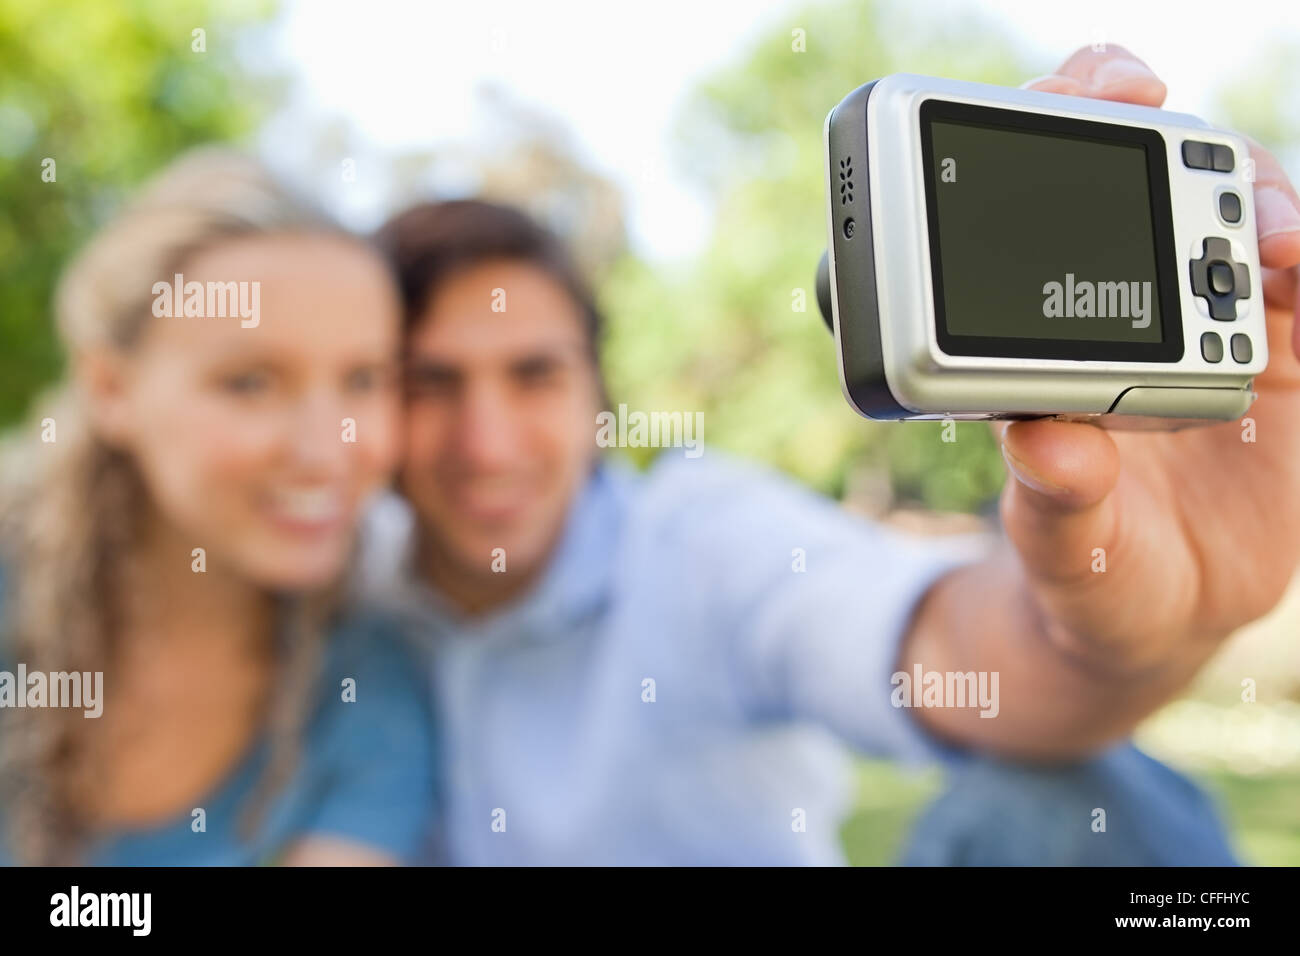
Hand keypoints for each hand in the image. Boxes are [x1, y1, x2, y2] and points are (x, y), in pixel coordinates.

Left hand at [1000, 46, 1299, 673]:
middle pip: (1154, 184)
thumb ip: (1056, 500)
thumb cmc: (1092, 569)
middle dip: (1178, 142)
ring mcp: (1209, 325)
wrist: (1161, 609)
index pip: (1047, 200)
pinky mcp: (1283, 353)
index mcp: (1048, 334)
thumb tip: (1045, 441)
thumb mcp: (1063, 546)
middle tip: (1191, 144)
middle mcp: (1127, 311)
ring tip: (1273, 237)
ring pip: (1244, 220)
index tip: (1103, 96)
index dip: (1068, 124)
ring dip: (1261, 204)